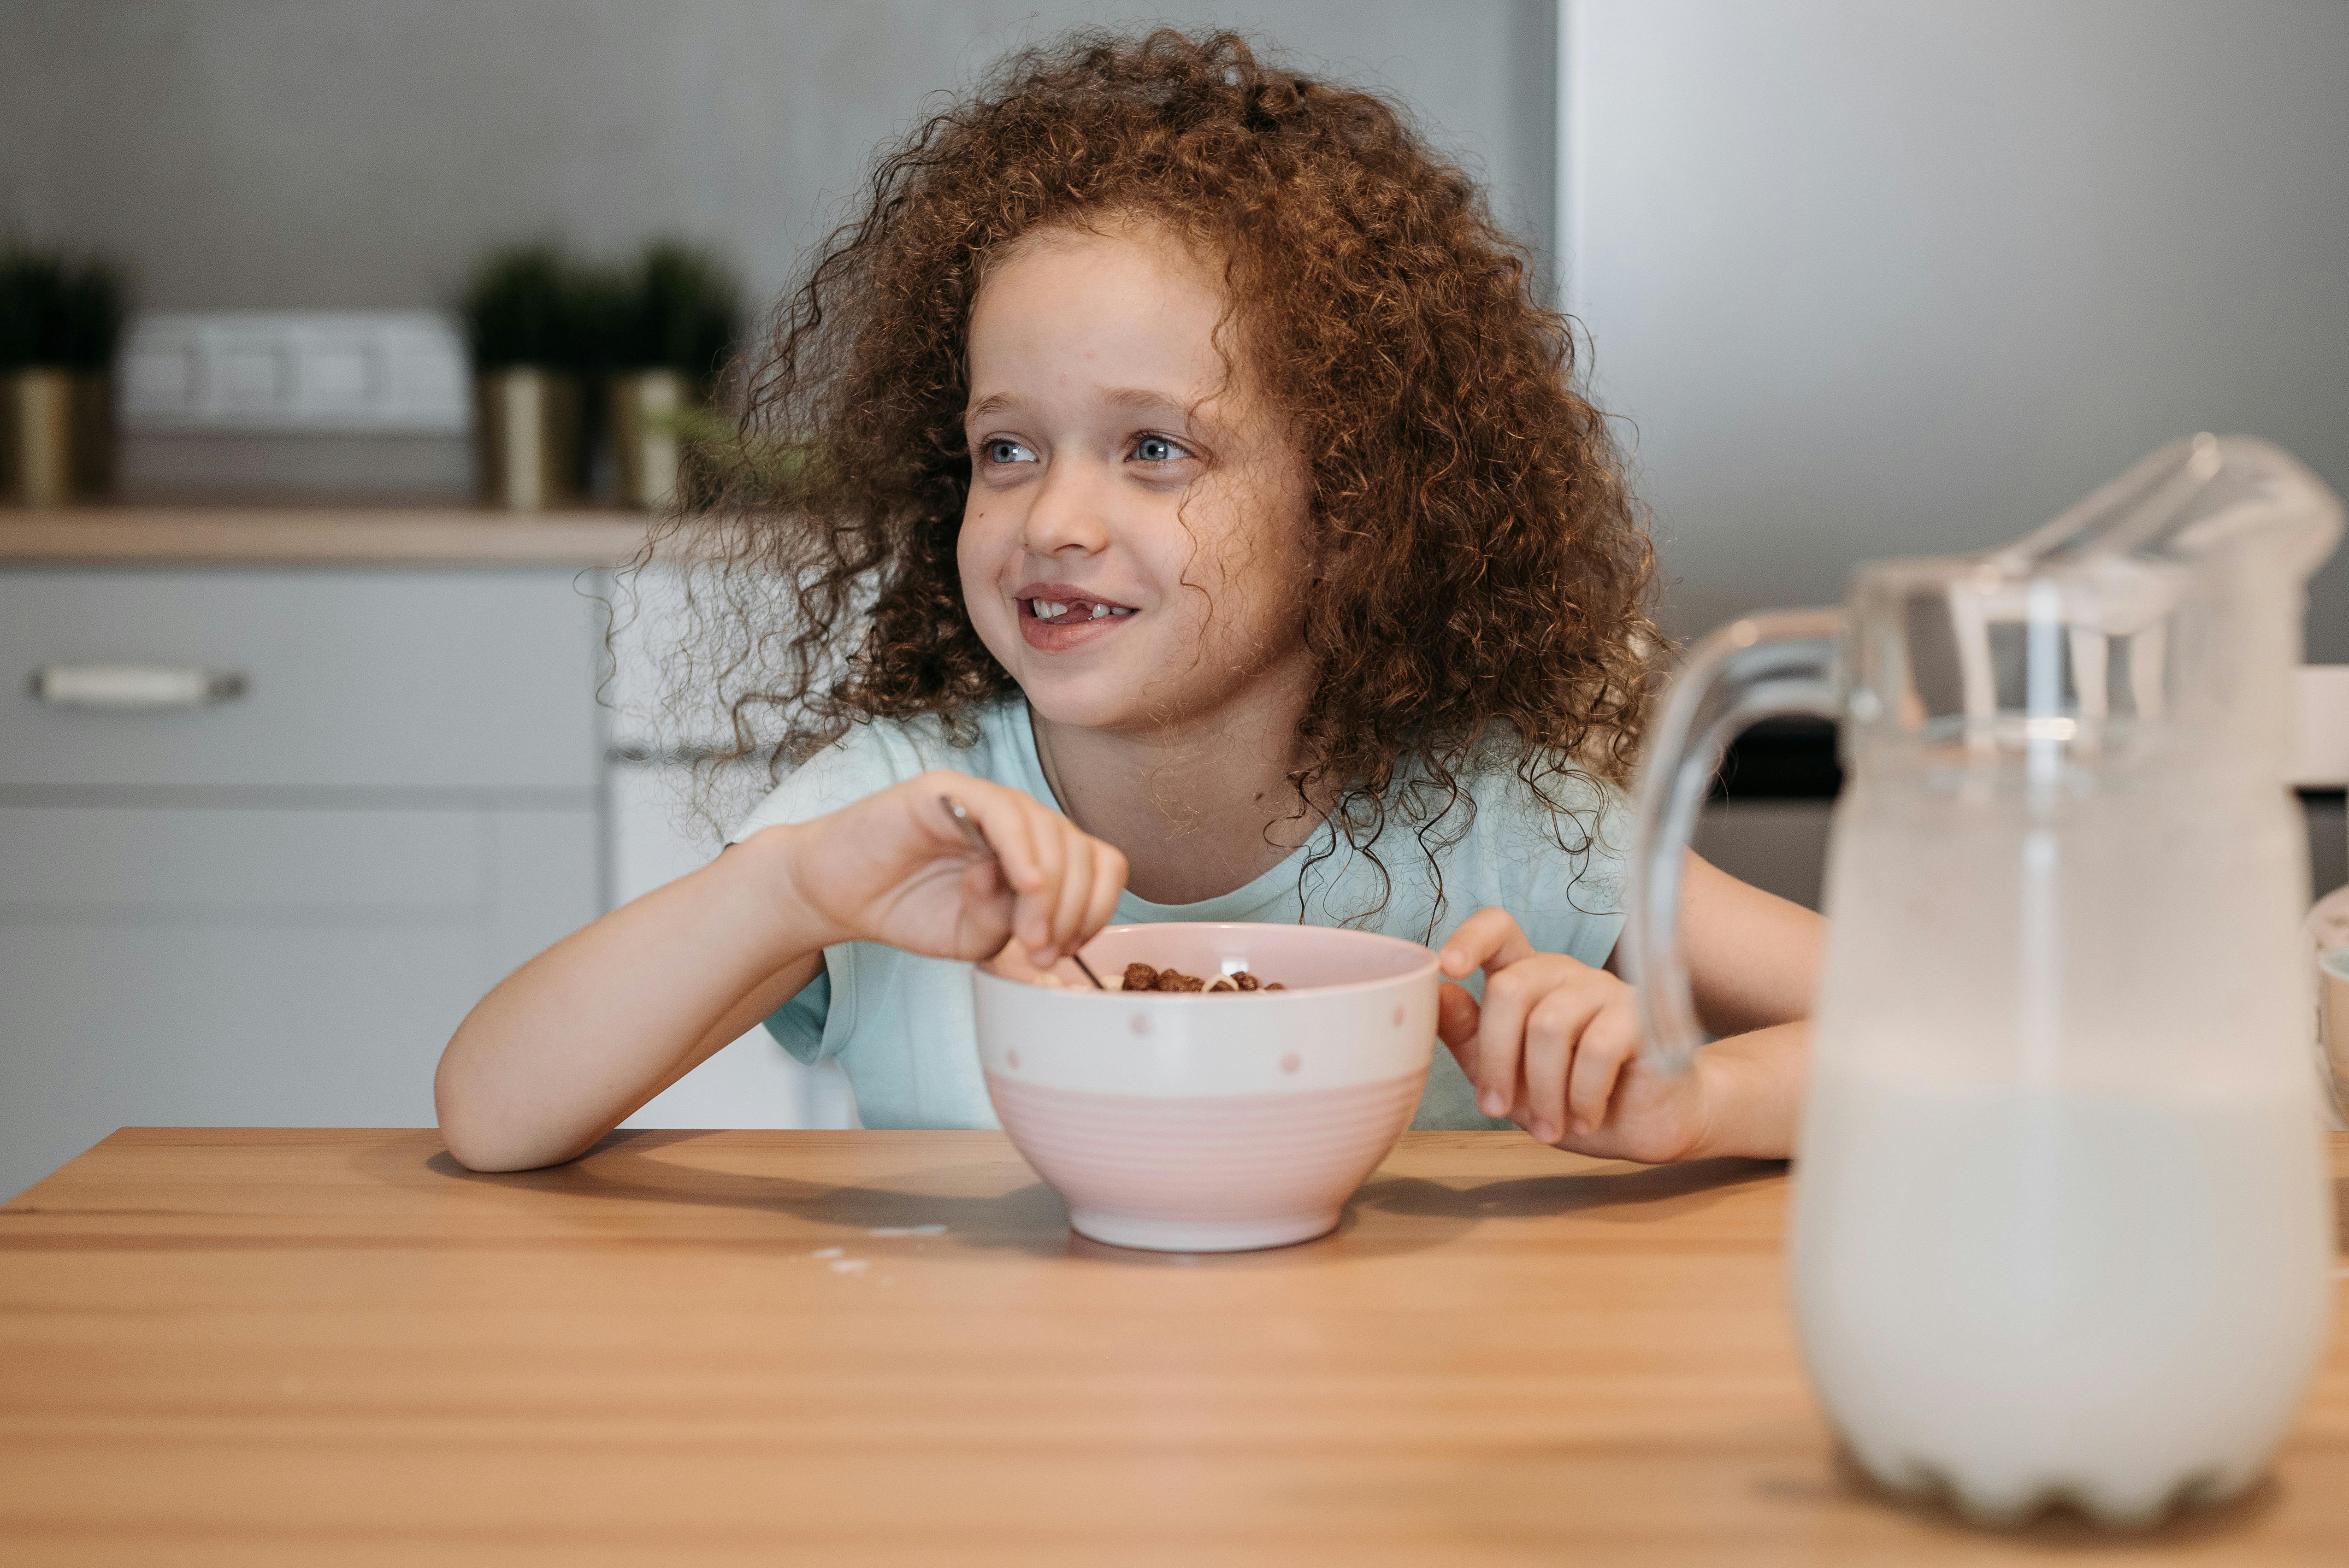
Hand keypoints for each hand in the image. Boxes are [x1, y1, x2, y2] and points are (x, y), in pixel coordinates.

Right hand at [762, 771, 1126, 965]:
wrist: (837, 895)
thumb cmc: (909, 910)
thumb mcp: (976, 937)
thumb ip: (1014, 923)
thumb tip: (1037, 898)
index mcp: (1037, 853)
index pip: (1097, 865)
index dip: (1096, 908)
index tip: (1067, 951)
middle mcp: (1020, 822)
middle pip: (1082, 851)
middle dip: (1073, 910)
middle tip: (1041, 952)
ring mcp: (986, 801)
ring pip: (1051, 830)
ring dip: (1051, 891)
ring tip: (1028, 935)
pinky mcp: (949, 791)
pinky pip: (1002, 810)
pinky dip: (1022, 848)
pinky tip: (1022, 884)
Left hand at [1436, 908, 1709, 1163]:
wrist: (1644, 1125)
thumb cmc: (1570, 1096)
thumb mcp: (1505, 1075)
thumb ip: (1469, 1035)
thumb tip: (1437, 994)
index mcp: (1527, 976)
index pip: (1499, 929)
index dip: (1470, 939)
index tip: (1448, 967)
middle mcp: (1565, 973)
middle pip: (1510, 989)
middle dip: (1496, 1061)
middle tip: (1495, 1110)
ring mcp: (1606, 989)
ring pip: (1549, 1026)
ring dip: (1542, 1091)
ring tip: (1548, 1128)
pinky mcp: (1643, 1017)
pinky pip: (1597, 1050)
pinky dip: (1582, 1095)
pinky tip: (1585, 1118)